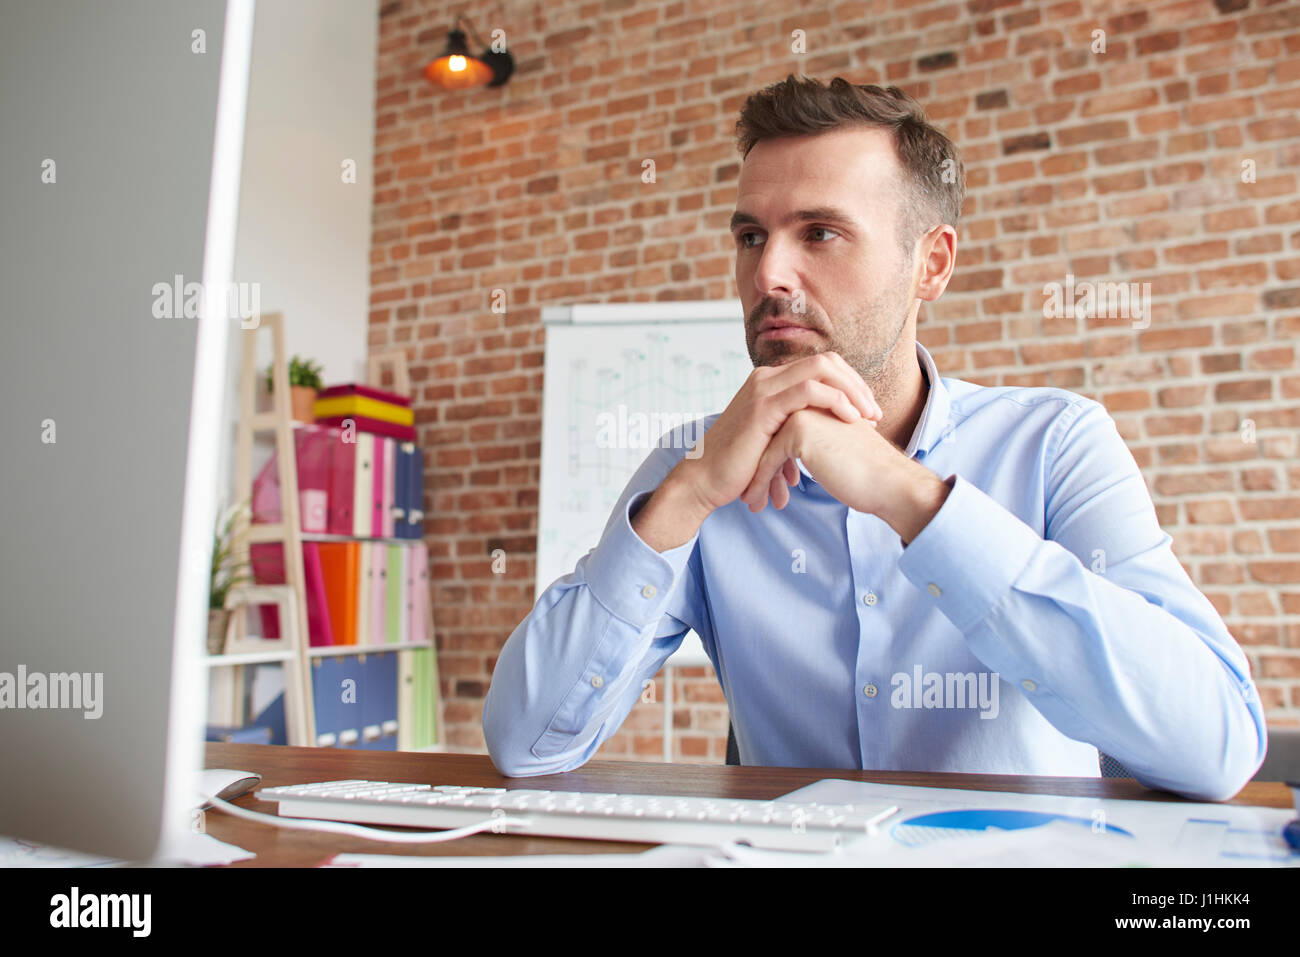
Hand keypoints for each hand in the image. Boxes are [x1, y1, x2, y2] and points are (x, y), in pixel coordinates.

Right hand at [667, 352, 881, 517]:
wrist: (705, 481)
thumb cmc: (738, 468)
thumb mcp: (773, 442)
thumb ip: (796, 432)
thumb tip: (823, 441)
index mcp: (770, 383)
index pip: (822, 367)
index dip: (851, 385)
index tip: (867, 412)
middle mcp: (766, 378)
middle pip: (827, 361)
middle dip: (857, 385)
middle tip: (875, 413)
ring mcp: (763, 389)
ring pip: (822, 369)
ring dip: (853, 391)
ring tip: (869, 417)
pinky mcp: (763, 406)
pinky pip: (809, 391)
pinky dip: (837, 401)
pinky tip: (850, 421)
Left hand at [739, 408, 951, 543]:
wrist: (888, 482)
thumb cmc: (867, 471)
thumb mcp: (836, 445)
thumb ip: (816, 438)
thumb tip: (791, 455)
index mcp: (818, 400)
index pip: (779, 427)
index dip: (767, 456)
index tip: (761, 480)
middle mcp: (808, 400)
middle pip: (768, 435)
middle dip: (756, 465)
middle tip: (750, 493)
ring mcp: (801, 412)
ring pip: (764, 447)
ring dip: (755, 477)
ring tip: (752, 501)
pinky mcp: (798, 431)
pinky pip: (767, 460)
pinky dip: (759, 483)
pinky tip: (756, 503)